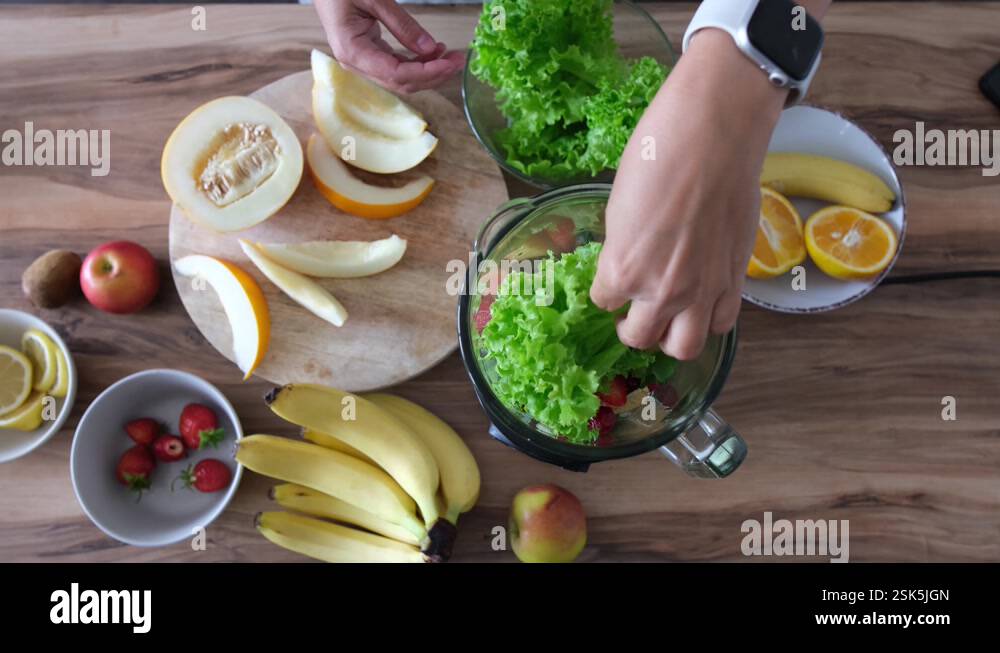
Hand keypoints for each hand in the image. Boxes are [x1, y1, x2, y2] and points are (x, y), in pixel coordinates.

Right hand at [314, 0, 464, 92]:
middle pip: (401, 82)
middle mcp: (356, 64)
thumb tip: (430, 48)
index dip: (426, 72)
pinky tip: (434, 52)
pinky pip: (398, 68)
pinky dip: (418, 63)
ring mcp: (362, 63)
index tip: (449, 63)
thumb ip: (402, 24)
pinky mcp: (370, 57)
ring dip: (429, 70)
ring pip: (402, 78)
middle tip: (459, 60)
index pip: (396, 74)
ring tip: (451, 55)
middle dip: (434, 75)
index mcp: (352, 51)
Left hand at [590, 29, 788, 359]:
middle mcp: (660, 291)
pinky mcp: (735, 279)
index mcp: (621, 270)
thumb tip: (628, 259)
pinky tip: (702, 300)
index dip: (606, 290)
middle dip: (632, 327)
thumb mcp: (618, 206)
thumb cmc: (657, 154)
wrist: (714, 133)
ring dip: (670, 336)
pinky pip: (721, 323)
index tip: (611, 279)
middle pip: (639, 338)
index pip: (603, 301)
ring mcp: (702, 291)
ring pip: (683, 347)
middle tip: (634, 308)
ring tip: (668, 315)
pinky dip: (709, 319)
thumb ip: (622, 247)